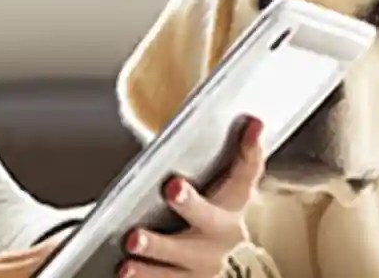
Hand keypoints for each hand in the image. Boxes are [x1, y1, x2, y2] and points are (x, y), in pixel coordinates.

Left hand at [118, 116, 265, 277]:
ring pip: (184, 258)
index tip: (252, 123)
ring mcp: (206, 264)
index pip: (246, 171)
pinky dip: (146, 277)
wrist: (198, 253)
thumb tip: (235, 115)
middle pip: (211, 219)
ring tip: (133, 239)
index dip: (250, 149)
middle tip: (171, 187)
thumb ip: (213, 153)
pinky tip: (125, 270)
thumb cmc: (197, 205)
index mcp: (233, 201)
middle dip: (192, 204)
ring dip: (158, 248)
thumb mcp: (206, 180)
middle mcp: (225, 234)